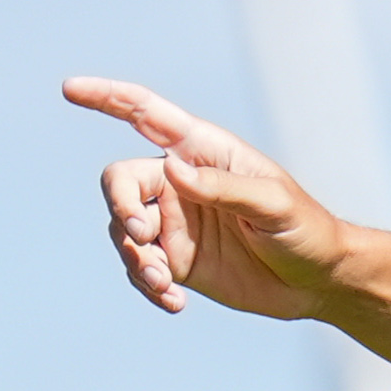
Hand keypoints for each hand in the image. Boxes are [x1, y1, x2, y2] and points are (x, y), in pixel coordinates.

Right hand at [70, 77, 346, 319]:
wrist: (319, 281)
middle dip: (121, 205)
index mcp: (205, 151)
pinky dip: (147, 284)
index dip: (108, 98)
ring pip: (123, 230)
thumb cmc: (306, 230)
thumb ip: (224, 187)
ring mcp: (174, 222)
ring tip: (164, 282)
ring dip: (135, 256)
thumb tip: (172, 169)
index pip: (147, 115)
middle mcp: (181, 182)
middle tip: (144, 236)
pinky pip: (140, 268)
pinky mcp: (176, 260)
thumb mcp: (274, 206)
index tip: (71, 88)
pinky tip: (174, 302)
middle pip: (121, 180)